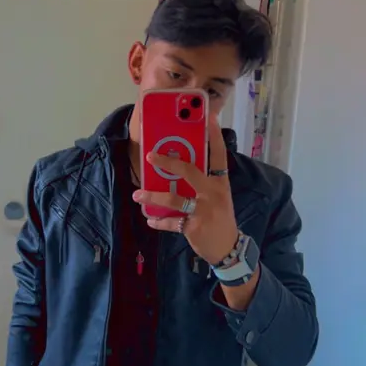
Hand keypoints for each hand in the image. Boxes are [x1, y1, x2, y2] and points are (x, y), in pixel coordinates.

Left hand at [133, 119, 238, 264]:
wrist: (228, 248)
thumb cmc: (219, 218)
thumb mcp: (218, 197)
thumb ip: (202, 183)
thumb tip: (177, 168)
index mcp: (220, 183)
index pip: (219, 156)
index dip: (214, 136)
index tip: (208, 118)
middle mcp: (213, 193)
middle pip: (189, 171)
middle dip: (168, 162)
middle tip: (150, 156)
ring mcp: (203, 210)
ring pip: (174, 199)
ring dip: (152, 197)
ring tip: (137, 195)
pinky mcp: (194, 227)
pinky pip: (170, 222)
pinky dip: (158, 221)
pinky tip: (150, 219)